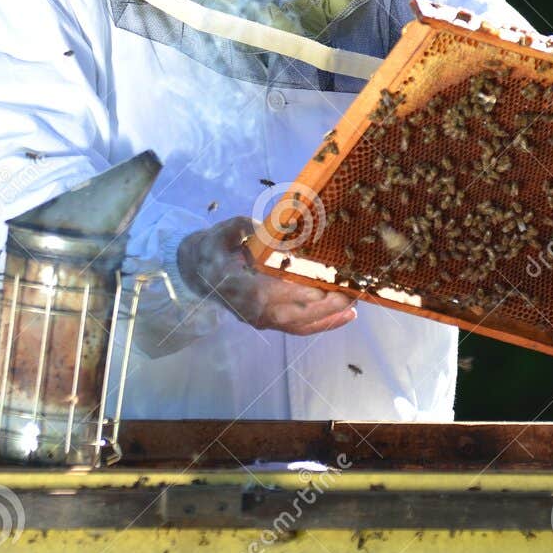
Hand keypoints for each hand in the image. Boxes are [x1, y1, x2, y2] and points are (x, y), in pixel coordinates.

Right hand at [176, 216, 356, 334]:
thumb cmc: (213, 249)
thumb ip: (243, 227)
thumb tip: (269, 225)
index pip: (269, 294)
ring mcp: (260, 319)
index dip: (296, 293)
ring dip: (329, 317)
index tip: (323, 287)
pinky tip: (346, 315)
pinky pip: (298, 328)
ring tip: (355, 305)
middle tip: (352, 294)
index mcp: (238, 286)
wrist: (197, 273)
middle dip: (324, 307)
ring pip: (299, 325)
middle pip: (292, 315)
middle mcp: (251, 309)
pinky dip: (323, 323)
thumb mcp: (223, 231)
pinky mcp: (269, 322)